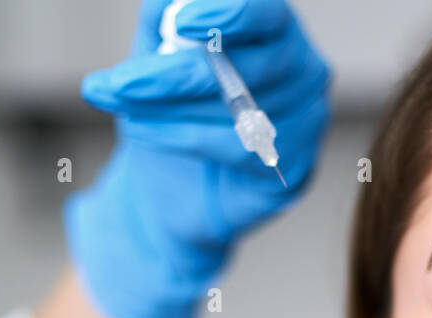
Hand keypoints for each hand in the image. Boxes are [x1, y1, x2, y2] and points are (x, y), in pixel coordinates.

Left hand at [65, 0, 332, 317]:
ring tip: (124, 107)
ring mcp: (307, 118)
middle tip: (125, 81)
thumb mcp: (160, 56)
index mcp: (275, 31)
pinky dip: (180, 137)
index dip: (233, 14)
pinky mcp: (296, 165)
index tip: (185, 21)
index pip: (269, 13)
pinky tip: (145, 131)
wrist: (182, 186)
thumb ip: (164, 22)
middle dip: (177, 75)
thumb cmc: (178, 108)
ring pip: (237, 111)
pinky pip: (235, 148)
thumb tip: (164, 4)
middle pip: (248, 66)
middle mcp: (304, 68)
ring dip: (169, 109)